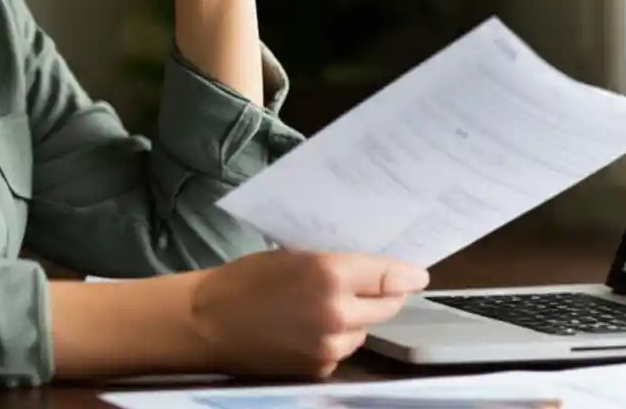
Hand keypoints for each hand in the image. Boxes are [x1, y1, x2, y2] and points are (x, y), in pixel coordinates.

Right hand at [189, 251, 430, 377]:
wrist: (207, 323)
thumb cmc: (246, 279)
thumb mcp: (295, 257)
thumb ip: (340, 265)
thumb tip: (380, 270)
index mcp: (331, 274)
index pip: (391, 277)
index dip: (408, 275)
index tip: (418, 274)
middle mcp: (338, 313)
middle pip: (389, 306)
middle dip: (386, 295)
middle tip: (376, 286)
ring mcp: (330, 346)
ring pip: (366, 330)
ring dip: (359, 318)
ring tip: (328, 306)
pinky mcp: (319, 369)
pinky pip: (343, 350)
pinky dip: (337, 339)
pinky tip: (311, 328)